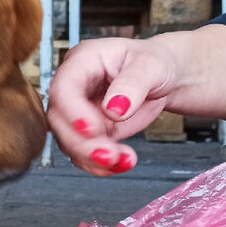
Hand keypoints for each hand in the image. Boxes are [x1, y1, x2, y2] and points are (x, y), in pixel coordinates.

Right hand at [46, 25, 225, 175]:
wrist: (165, 78)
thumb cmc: (156, 63)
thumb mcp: (152, 65)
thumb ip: (133, 84)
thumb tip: (115, 108)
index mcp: (83, 61)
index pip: (63, 88)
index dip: (73, 112)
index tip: (94, 129)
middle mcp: (75, 87)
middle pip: (60, 121)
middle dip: (83, 143)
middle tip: (110, 155)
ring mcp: (79, 112)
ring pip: (70, 142)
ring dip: (94, 158)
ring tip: (125, 160)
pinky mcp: (90, 133)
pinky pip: (85, 154)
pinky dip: (102, 166)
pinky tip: (123, 163)